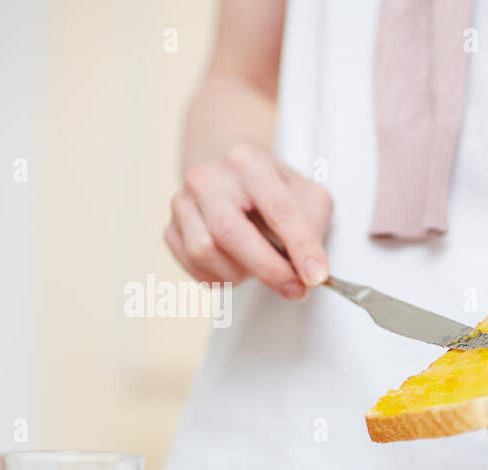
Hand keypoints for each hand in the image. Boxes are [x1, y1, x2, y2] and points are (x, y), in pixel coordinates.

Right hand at [164, 142, 332, 298]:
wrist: (232, 181)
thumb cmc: (275, 192)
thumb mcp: (308, 197)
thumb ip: (313, 227)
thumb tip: (309, 270)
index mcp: (247, 161)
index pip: (277, 209)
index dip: (301, 247)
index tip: (316, 277)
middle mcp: (207, 177)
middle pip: (229, 232)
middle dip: (268, 269)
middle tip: (296, 290)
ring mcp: (182, 202)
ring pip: (206, 252)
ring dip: (241, 272)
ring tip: (261, 265)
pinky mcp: (170, 229)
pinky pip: (194, 268)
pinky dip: (222, 277)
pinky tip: (238, 266)